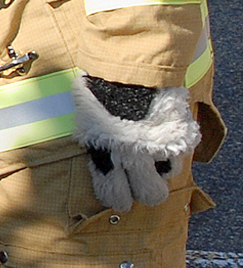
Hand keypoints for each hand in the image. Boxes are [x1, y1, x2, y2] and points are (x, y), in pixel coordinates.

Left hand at [75, 78, 196, 211]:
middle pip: (151, 196)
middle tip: (142, 177)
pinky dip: (174, 148)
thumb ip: (96, 147)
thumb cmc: (98, 92)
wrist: (126, 69)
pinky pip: (180, 153)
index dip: (119, 197)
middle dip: (146, 189)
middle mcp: (133, 157)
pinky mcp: (179, 135)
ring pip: (168, 176)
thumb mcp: (87, 122)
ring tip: (151, 152)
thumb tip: (99, 161)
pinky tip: (162, 136)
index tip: (120, 193)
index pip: (115, 196)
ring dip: (161, 168)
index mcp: (104, 156)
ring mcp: (159, 146)